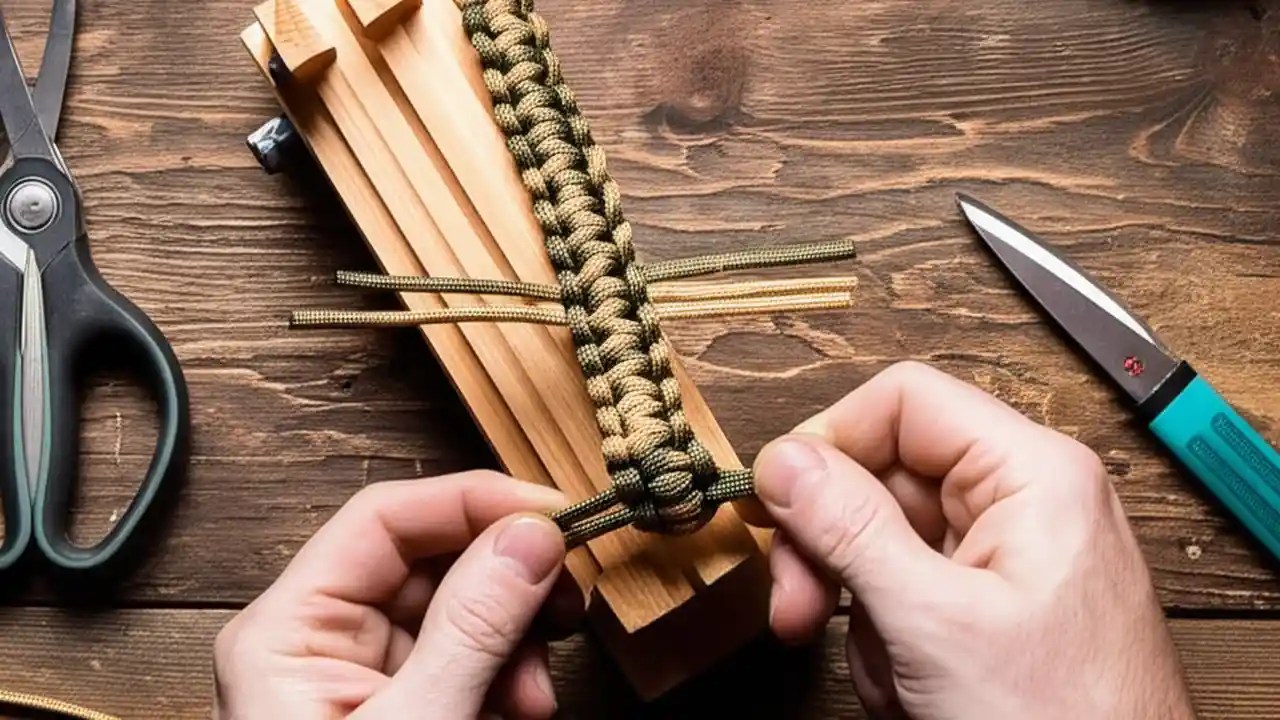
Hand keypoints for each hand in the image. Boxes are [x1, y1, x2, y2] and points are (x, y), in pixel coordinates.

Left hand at [212, 471, 580, 719]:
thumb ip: (471, 630)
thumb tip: (529, 535)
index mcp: (285, 633)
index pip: (383, 518)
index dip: (472, 502)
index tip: (552, 515)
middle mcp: (319, 643)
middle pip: (430, 561)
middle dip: (507, 580)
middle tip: (564, 596)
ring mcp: (363, 680)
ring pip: (459, 611)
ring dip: (516, 638)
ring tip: (536, 690)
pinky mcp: (403, 710)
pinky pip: (466, 662)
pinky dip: (508, 675)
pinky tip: (524, 706)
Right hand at [746, 362, 1196, 719]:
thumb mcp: (934, 622)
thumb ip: (851, 530)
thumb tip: (784, 460)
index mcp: (1033, 473)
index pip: (906, 403)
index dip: (831, 442)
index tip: (778, 499)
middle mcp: (1023, 501)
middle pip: (885, 476)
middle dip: (834, 548)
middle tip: (797, 603)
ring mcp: (1007, 557)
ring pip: (884, 543)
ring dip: (862, 611)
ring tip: (888, 672)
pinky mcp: (992, 606)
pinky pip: (907, 593)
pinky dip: (890, 641)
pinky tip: (911, 688)